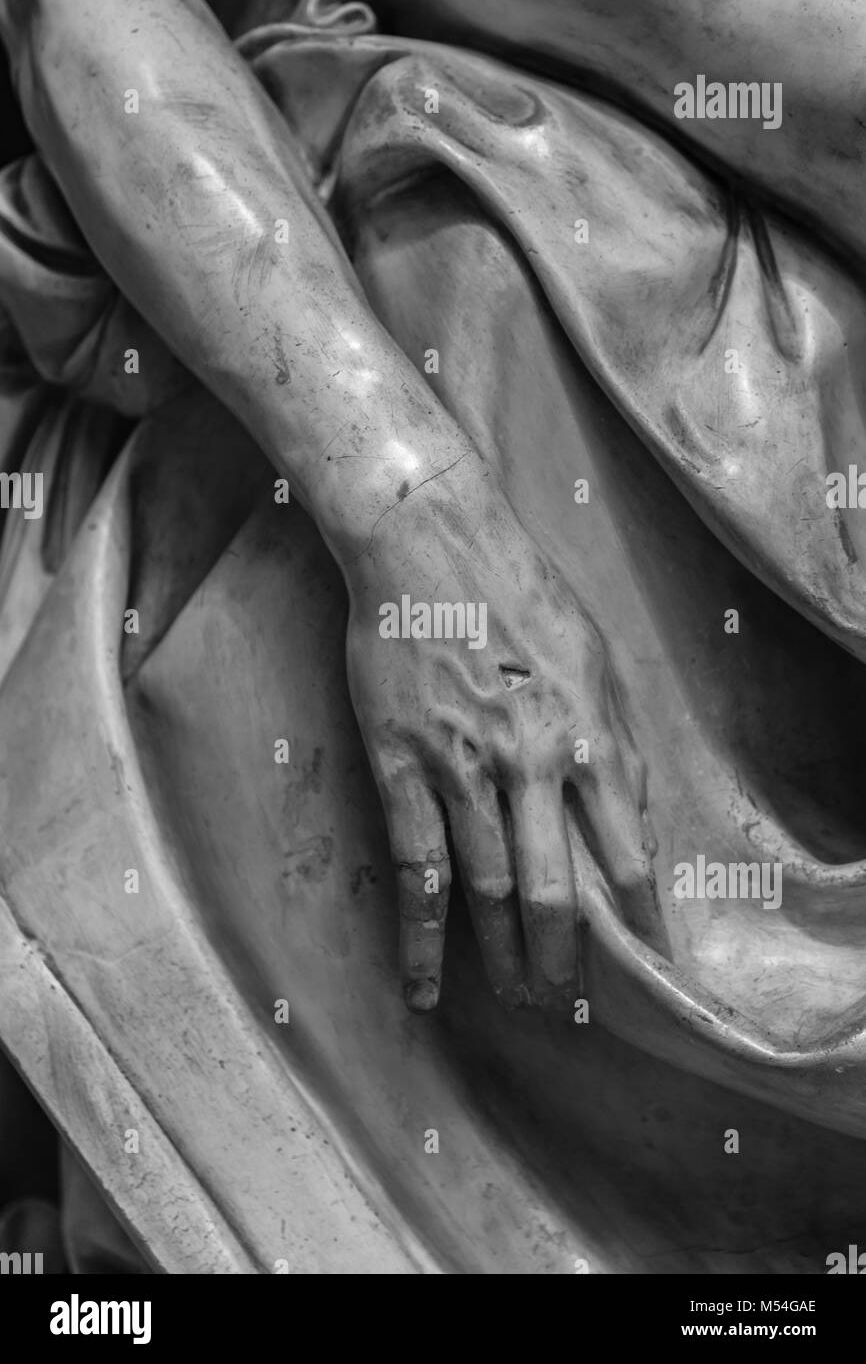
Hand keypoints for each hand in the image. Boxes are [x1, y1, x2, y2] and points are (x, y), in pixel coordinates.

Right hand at [343, 471, 667, 1012]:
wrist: (427, 543)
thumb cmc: (519, 592)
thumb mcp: (595, 656)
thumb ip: (619, 739)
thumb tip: (635, 816)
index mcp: (587, 733)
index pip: (627, 855)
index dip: (640, 922)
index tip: (647, 965)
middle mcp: (530, 760)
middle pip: (555, 890)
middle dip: (565, 960)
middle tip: (568, 1006)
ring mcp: (462, 766)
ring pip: (488, 887)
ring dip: (503, 956)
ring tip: (518, 1001)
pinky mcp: (403, 764)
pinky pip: (414, 865)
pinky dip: (419, 933)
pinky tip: (422, 980)